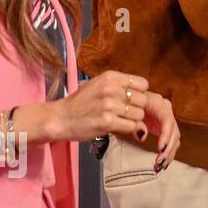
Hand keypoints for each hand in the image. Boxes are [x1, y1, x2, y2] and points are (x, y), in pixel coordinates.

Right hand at [33, 71, 181, 170]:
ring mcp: (110, 106)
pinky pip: (132, 126)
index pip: (143, 84)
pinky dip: (128, 129)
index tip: (132, 100)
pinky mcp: (107, 122)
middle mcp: (111, 89)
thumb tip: (146, 95)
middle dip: (137, 108)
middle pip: (144, 100)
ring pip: (140, 115)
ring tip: (118, 119)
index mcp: (111, 77)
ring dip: (132, 120)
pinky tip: (116, 126)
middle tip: (125, 112)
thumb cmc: (81, 102)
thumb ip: (121, 86)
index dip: (141, 93)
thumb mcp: (99, 84)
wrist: (60, 118)